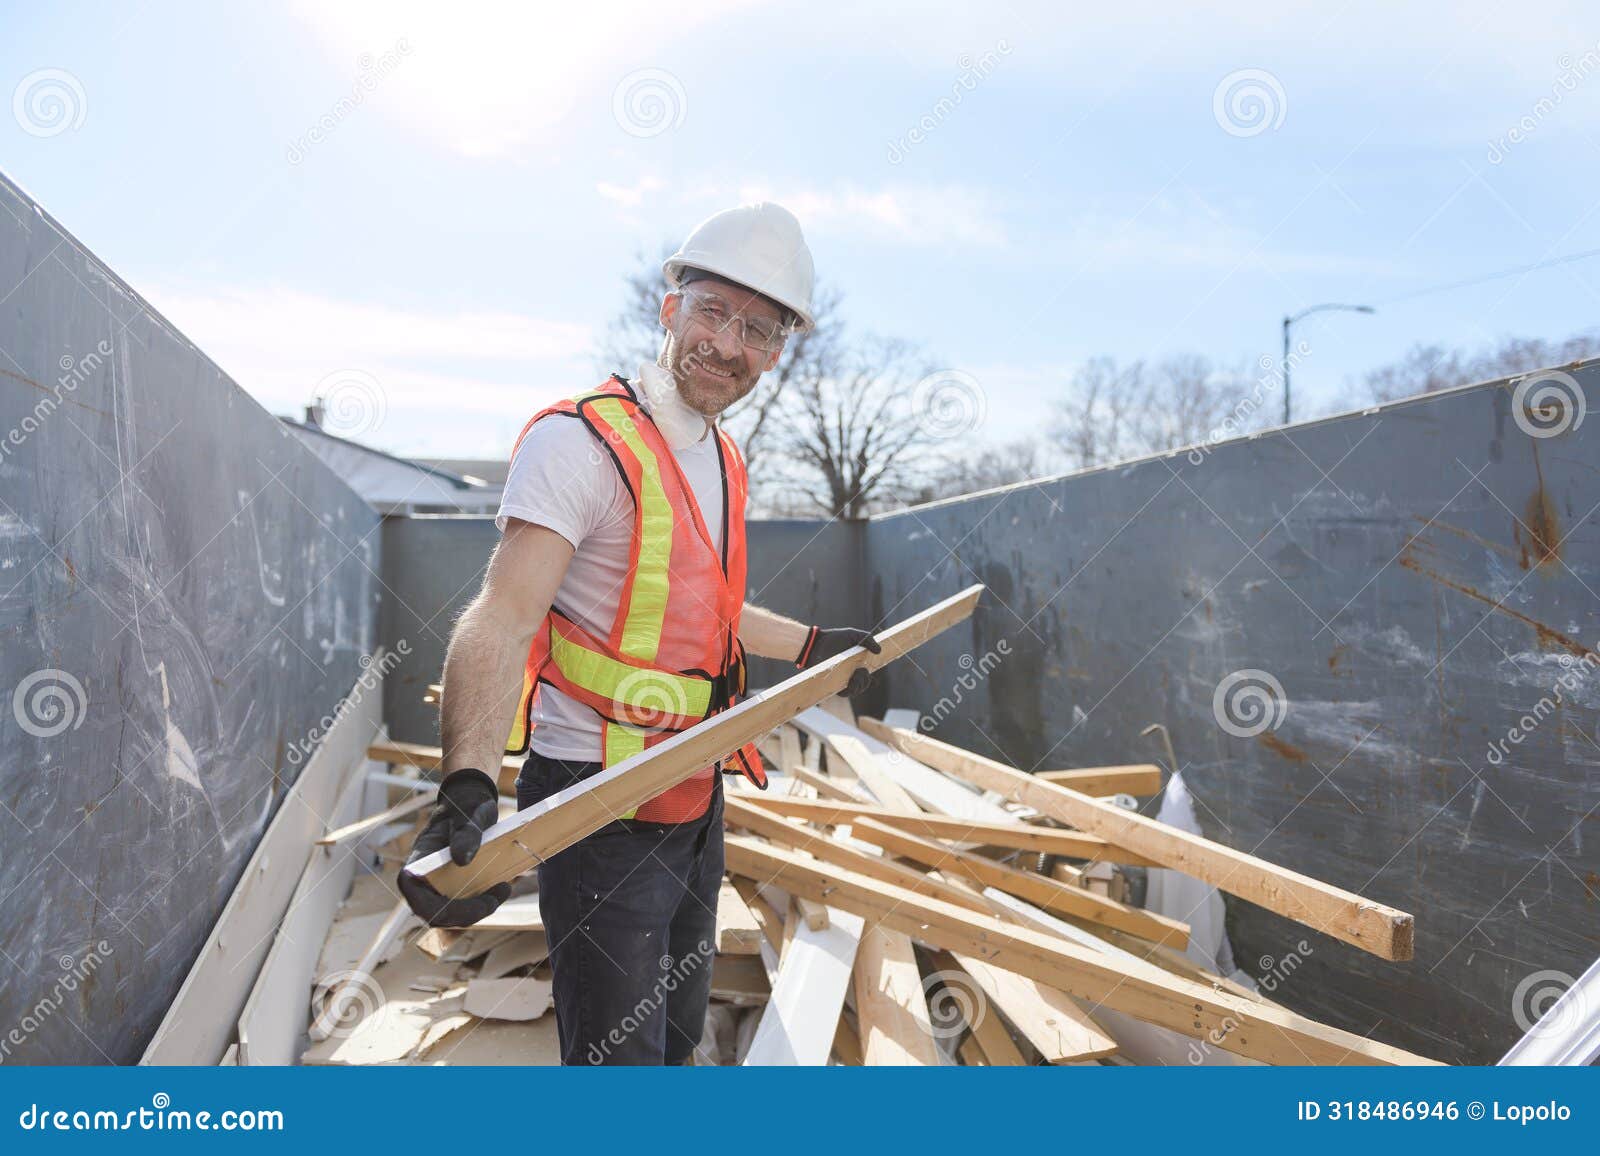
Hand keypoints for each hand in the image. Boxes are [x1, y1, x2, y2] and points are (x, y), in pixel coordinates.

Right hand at [397, 768, 510, 926]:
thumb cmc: (465, 807)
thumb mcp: (469, 814)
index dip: (441, 908)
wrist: (470, 808)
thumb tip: (462, 860)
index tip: (476, 902)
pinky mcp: (450, 891)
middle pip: (435, 914)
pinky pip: (462, 909)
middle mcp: (422, 880)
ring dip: (478, 910)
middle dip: (469, 912)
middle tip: (500, 894)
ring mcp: (435, 888)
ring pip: (450, 916)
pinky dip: (481, 904)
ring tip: (503, 888)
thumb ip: (467, 833)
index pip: (415, 896)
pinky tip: (500, 888)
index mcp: (417, 861)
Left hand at [797, 625, 881, 695]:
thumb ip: (868, 640)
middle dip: (865, 681)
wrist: (817, 643)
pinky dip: (849, 690)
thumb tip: (879, 651)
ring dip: (859, 686)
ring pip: (856, 690)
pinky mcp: (833, 684)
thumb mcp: (854, 635)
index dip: (871, 679)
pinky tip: (849, 683)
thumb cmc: (835, 638)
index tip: (873, 677)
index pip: (867, 676)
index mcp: (857, 664)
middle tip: (862, 671)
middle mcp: (850, 674)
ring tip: (855, 676)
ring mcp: (841, 679)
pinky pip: (844, 693)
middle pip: (864, 684)